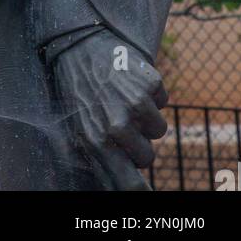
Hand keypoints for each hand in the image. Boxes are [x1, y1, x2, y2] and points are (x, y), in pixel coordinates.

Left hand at [53, 29, 168, 189]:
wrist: (78, 44)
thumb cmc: (77, 91)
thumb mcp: (79, 128)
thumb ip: (101, 161)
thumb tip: (120, 188)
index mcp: (98, 141)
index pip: (130, 184)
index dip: (142, 194)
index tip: (149, 197)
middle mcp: (119, 125)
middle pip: (147, 157)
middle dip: (137, 144)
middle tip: (119, 121)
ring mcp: (137, 102)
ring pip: (158, 130)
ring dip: (145, 118)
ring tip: (121, 98)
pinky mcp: (150, 81)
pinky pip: (163, 101)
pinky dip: (152, 94)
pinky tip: (129, 81)